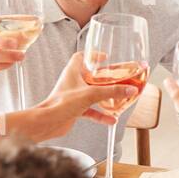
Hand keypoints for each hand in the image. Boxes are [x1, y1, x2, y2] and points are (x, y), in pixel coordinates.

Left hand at [15, 52, 134, 140]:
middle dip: (104, 78)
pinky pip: (91, 109)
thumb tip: (129, 89)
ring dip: (104, 97)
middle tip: (116, 79)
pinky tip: (111, 119)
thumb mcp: (91, 94)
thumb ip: (112, 91)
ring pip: (92, 93)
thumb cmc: (61, 103)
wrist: (49, 122)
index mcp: (73, 72)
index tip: (104, 57)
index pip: (81, 56)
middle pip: (91, 76)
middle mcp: (73, 82)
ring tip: (117, 99)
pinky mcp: (75, 108)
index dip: (93, 55)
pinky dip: (101, 114)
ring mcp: (74, 96)